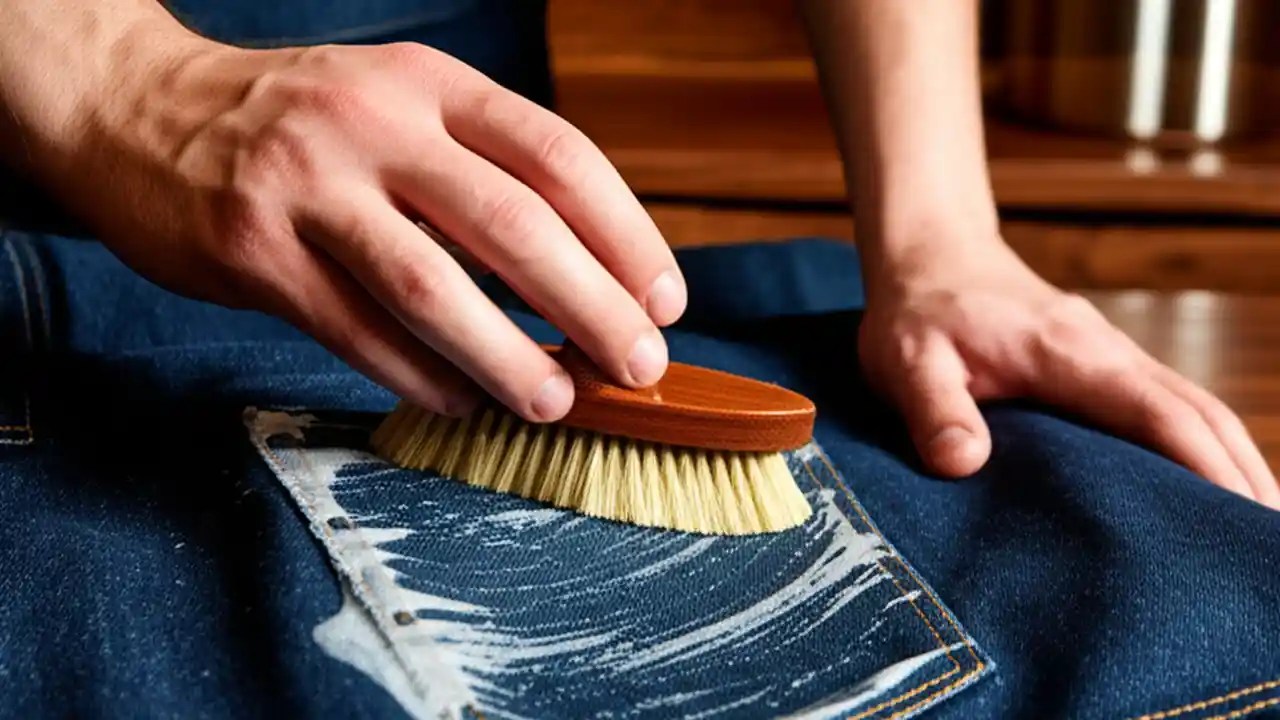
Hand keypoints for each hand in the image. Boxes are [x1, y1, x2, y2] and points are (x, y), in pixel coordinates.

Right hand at [39, 27, 684, 421]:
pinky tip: (465, 403)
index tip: (665, 299)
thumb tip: (586, 274)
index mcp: (429, 83)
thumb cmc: (298, 122)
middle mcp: (373, 124)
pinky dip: (421, 378)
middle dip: (592, 305)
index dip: (626, 233)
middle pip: (510, 224)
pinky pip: (356, 333)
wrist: (138, 106)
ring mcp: (307, 187)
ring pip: (432, 287)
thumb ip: (479, 171)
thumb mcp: (397, 105)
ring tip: (558, 401)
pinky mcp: (253, 252)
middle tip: (640, 366)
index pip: (557, 155)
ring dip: (508, 356)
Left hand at [858, 236, 1279, 508]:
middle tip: (1261, 545)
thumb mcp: (907, 362)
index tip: (1241, 516)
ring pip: (1194, 406)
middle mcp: (1106, 351)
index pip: (1158, 412)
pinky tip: (1205, 483)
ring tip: (1251, 529)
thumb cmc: (917, 311)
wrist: (929, 255)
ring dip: (1231, 459)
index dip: (1205, 466)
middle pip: (1201, 413)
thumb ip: (934, 410)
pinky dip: (1202, 442)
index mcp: (1068, 354)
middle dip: (1241, 474)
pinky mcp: (1101, 362)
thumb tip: (963, 463)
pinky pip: (1169, 403)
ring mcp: (1110, 354)